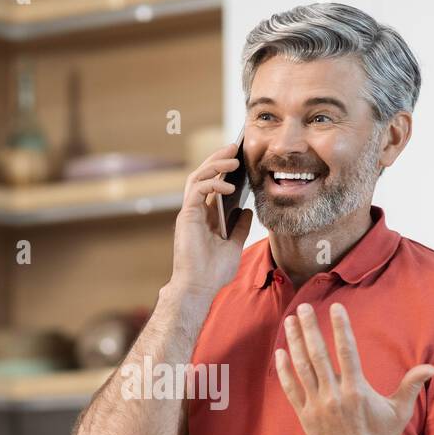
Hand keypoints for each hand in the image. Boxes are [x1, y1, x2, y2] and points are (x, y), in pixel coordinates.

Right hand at [169, 142, 253, 298]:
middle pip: (203, 175)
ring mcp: (189, 212)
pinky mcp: (186, 215)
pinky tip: (228, 185)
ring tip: (233, 157)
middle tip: (234, 146)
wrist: (200, 287)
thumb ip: (240, 226)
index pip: (212, 185)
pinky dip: (212, 183)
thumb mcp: (234, 245)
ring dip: (215, 164)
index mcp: (205, 216)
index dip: (223, 169)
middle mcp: (195, 211)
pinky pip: (197, 190)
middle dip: (218, 159)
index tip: (239, 158)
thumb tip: (247, 210)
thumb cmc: (213, 271)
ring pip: (198, 177)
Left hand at [275, 302, 433, 434]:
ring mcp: (317, 406)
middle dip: (310, 328)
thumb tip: (431, 367)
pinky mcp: (305, 416)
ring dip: (295, 343)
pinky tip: (280, 352)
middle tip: (303, 307)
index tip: (335, 307)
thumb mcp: (399, 411)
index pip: (347, 351)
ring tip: (290, 322)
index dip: (340, 327)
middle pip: (318, 354)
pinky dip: (284, 370)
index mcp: (357, 390)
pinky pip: (291, 389)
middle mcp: (334, 396)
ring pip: (302, 368)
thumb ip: (411, 385)